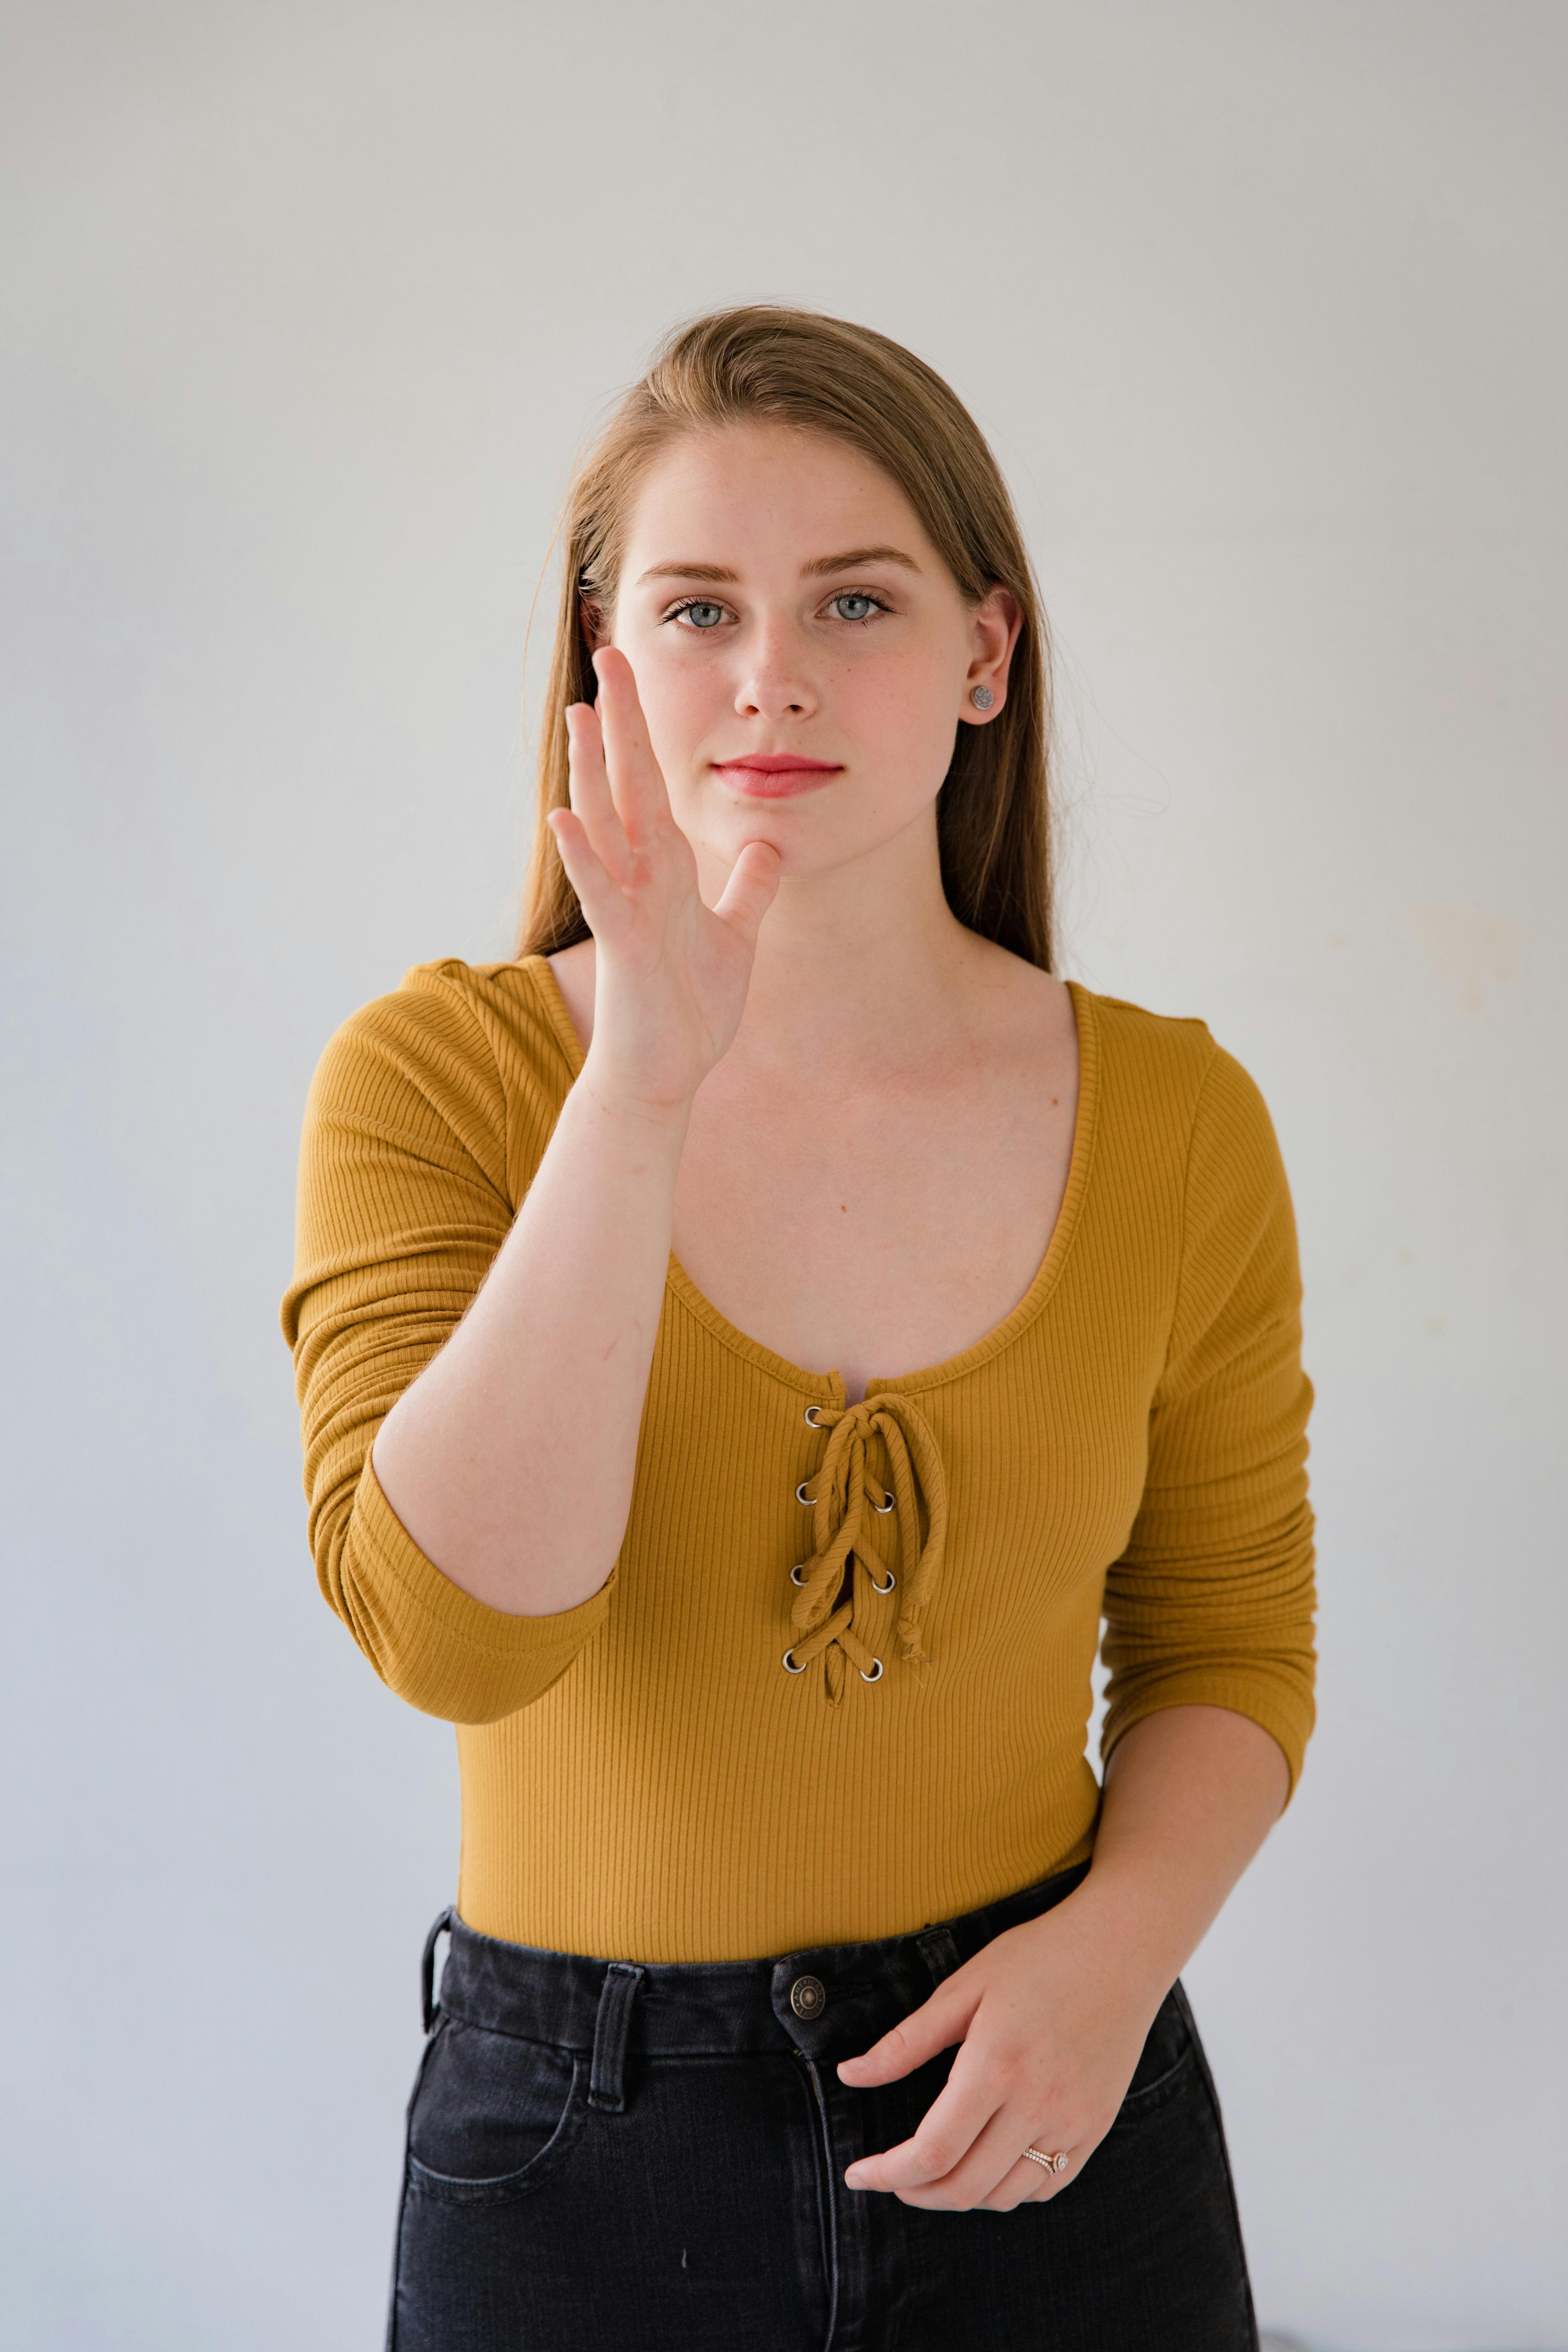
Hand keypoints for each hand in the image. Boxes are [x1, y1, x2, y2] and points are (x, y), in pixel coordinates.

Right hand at [546, 647, 781, 1113]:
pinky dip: (582, 854)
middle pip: (626, 784)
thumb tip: (766, 844)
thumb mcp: (735, 936)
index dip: (644, 732)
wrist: (665, 1072)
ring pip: (604, 823)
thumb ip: (748, 889)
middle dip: (619, 722)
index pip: (651, 786)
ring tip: (578, 713)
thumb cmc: (691, 1009)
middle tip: (608, 655)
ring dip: (590, 769)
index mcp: (665, 870)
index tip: (632, 679)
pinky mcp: (623, 943)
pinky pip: (601, 891)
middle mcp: (640, 877)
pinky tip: (562, 816)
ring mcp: (626, 906)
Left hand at [836, 1889, 1166, 2211]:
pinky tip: (987, 2163)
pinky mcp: (1095, 2127)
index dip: (887, 2173)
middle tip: (889, 2177)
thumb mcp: (964, 1987)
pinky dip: (1008, 2188)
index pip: (932, 2151)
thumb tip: (850, 2075)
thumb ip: (906, 2041)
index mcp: (996, 2066)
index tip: (858, 2174)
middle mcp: (1037, 2104)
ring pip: (1004, 2195)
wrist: (1121, 1948)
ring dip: (959, 2195)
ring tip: (932, 2170)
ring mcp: (1073, 2122)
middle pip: (965, 2186)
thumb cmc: (1039, 1957)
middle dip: (915, 2192)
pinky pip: (1046, 2185)